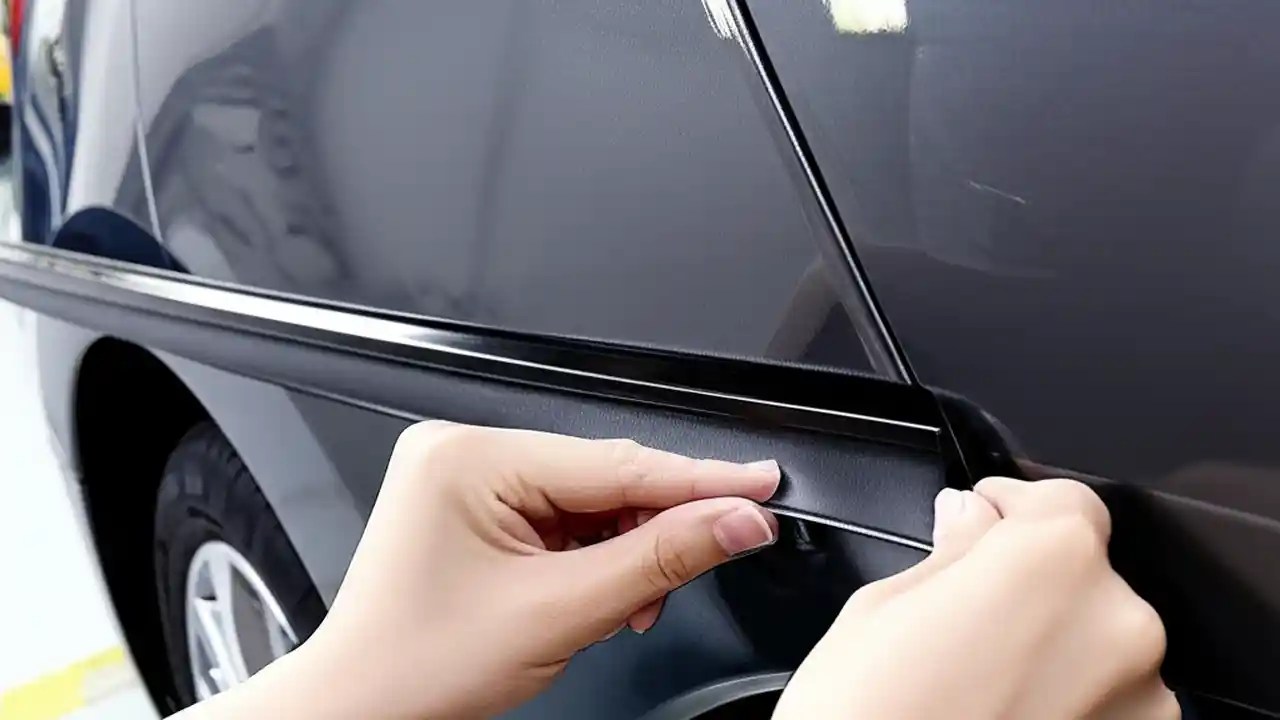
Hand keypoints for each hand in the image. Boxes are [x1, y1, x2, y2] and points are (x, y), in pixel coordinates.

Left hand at [180, 422, 780, 719]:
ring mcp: (465, 477)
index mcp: (471, 457)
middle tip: (716, 554)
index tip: (760, 485)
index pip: (614, 462)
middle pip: (603, 478)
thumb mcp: (558, 612)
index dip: (698, 481)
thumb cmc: (419, 665)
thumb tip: (733, 522)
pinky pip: (559, 516)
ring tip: (632, 605)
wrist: (358, 709)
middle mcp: (464, 452)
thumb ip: (658, 560)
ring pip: (587, 500)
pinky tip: (604, 593)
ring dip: (625, 552)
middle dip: (656, 530)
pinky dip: (592, 557)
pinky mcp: (473, 505)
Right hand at [774, 477, 1176, 718]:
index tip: (980, 518)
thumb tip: (970, 518)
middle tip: (961, 610)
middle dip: (1028, 581)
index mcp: (1054, 561)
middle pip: (1083, 574)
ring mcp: (1140, 699)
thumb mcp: (884, 607)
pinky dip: (1067, 700)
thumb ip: (952, 553)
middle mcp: (1119, 624)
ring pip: (1097, 642)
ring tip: (978, 678)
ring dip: (1052, 644)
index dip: (1012, 504)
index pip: (1063, 501)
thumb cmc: (865, 714)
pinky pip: (1108, 702)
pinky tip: (1003, 712)